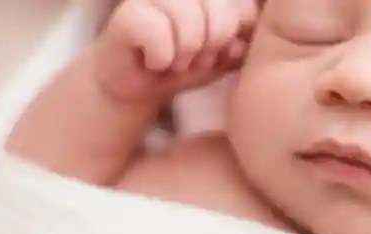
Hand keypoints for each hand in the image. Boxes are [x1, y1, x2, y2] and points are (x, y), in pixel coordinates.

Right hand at [92, 0, 259, 102]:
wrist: (138, 87)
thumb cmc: (183, 66)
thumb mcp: (222, 57)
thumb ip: (241, 43)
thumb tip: (243, 40)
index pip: (242, 5)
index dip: (235, 33)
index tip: (220, 50)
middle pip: (220, 8)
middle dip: (214, 43)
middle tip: (195, 59)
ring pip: (188, 18)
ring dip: (186, 54)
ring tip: (175, 62)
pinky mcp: (128, 12)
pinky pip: (158, 32)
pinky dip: (161, 58)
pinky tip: (154, 61)